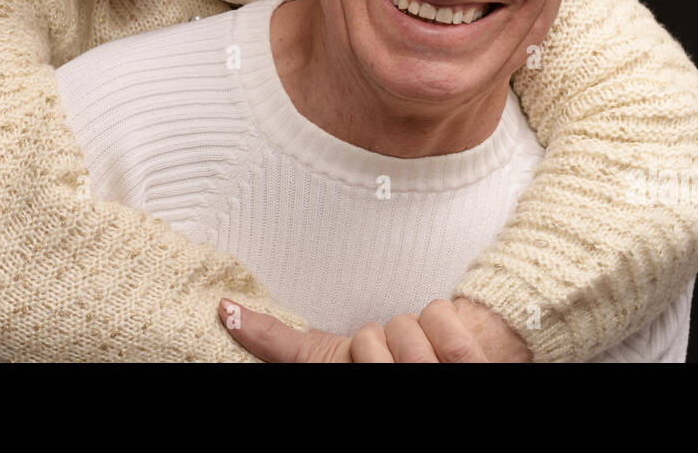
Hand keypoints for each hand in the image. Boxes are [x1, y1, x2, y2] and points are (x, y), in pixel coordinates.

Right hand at [218, 296, 529, 361]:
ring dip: (413, 333)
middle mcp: (388, 386)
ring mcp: (432, 381)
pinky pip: (439, 314)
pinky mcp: (470, 369)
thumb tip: (227, 312)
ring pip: (404, 322)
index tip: (247, 319)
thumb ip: (280, 342)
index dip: (293, 342)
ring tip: (420, 358)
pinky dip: (442, 321)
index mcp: (347, 380)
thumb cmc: (379, 367)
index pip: (310, 355)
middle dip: (376, 341)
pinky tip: (447, 348)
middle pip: (366, 335)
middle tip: (390, 363)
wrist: (444, 369)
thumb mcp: (326, 358)